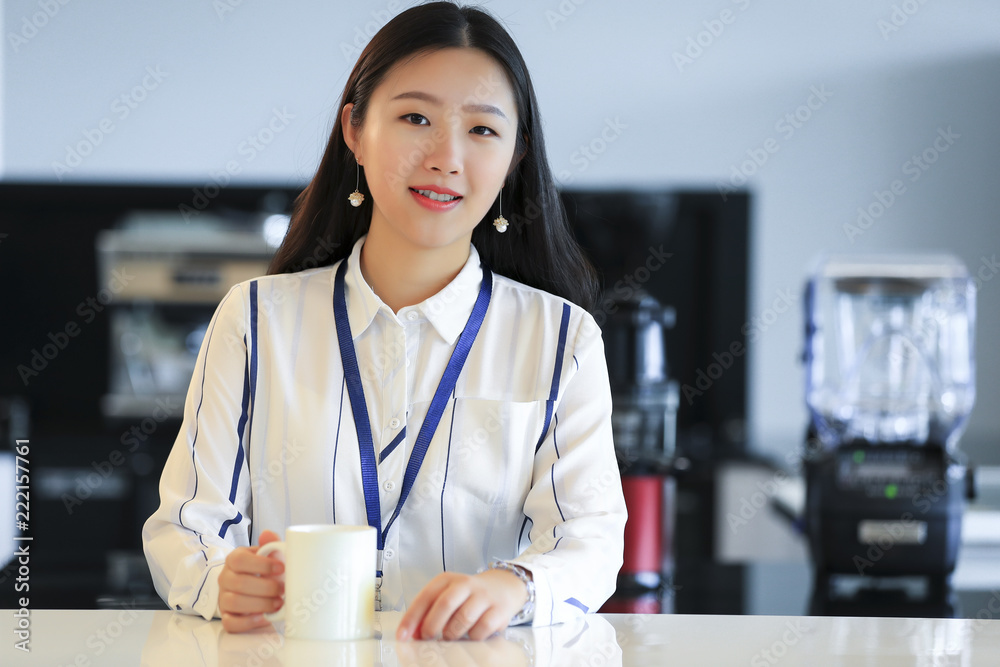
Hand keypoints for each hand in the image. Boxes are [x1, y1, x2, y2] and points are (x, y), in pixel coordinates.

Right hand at [218, 529, 283, 632]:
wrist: (257, 590)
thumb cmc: (264, 571)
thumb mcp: (268, 556)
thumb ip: (270, 545)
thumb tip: (268, 534)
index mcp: (234, 559)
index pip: (240, 560)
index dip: (262, 564)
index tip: (282, 568)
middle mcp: (225, 578)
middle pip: (239, 583)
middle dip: (265, 588)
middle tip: (283, 589)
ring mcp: (223, 598)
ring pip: (234, 602)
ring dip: (260, 604)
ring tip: (278, 603)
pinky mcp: (226, 617)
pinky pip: (230, 623)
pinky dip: (248, 622)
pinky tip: (264, 617)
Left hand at [396, 569, 527, 640]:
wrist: (504, 586)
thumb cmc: (469, 595)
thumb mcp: (447, 596)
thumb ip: (429, 612)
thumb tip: (412, 633)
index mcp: (447, 580)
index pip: (425, 596)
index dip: (412, 618)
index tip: (403, 636)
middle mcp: (465, 584)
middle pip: (444, 604)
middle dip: (432, 626)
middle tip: (427, 638)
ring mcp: (484, 596)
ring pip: (463, 618)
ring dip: (452, 633)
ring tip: (450, 636)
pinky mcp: (499, 610)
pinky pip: (481, 629)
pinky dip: (472, 637)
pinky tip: (470, 635)